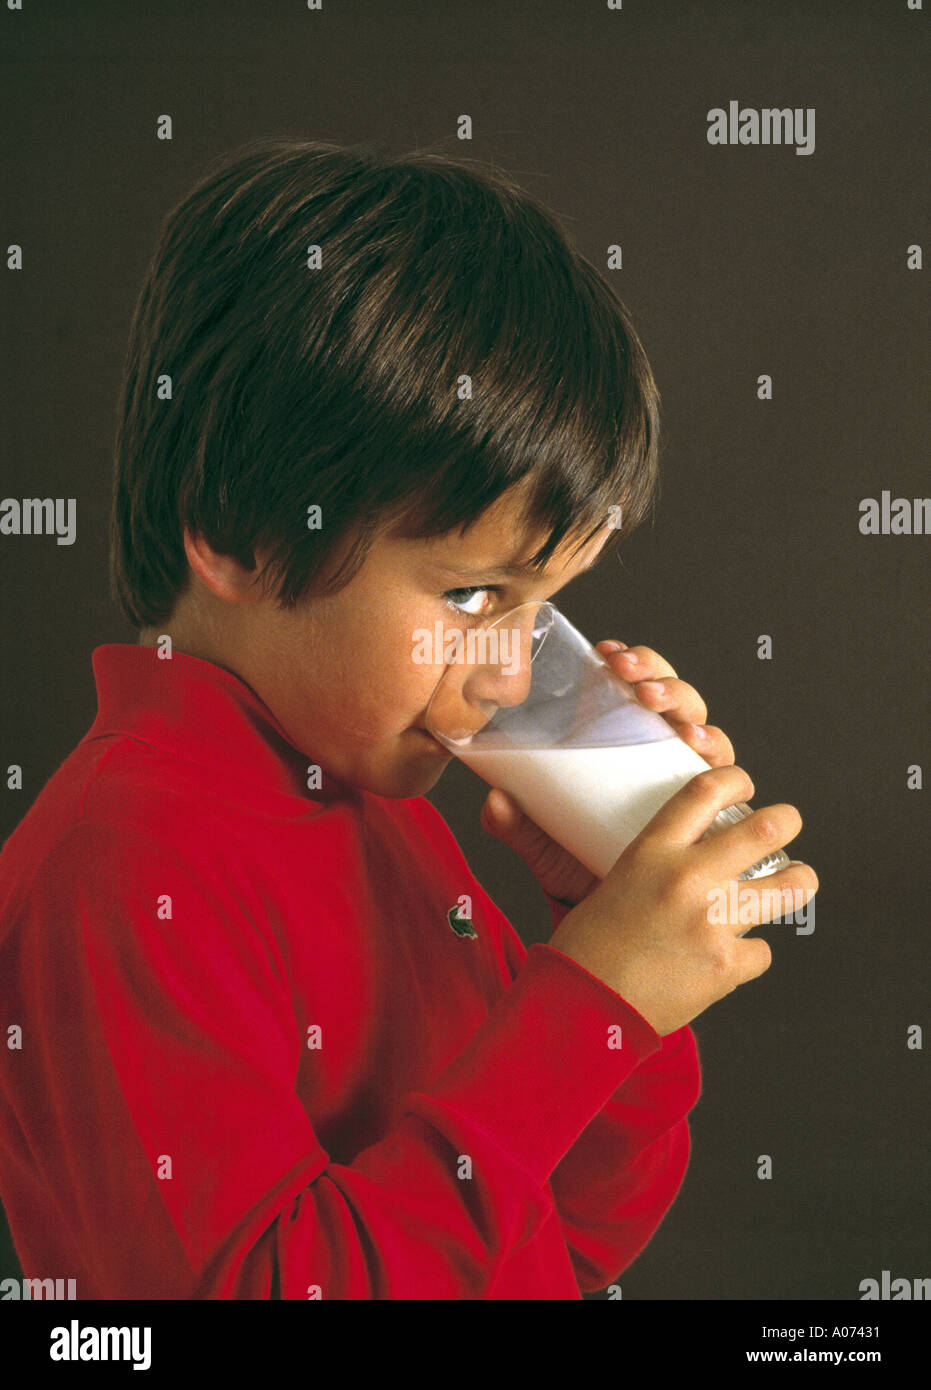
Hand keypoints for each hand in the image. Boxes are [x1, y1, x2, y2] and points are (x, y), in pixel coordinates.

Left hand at [479, 639, 734, 907]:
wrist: (607, 922)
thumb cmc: (577, 869)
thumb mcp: (543, 843)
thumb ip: (516, 824)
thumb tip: (493, 801)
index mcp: (625, 746)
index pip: (636, 688)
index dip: (632, 662)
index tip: (610, 654)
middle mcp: (662, 754)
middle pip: (673, 696)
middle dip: (658, 675)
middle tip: (634, 681)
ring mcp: (689, 778)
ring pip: (699, 723)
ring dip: (683, 702)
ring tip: (657, 703)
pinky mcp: (712, 809)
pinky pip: (725, 773)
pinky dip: (716, 750)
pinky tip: (700, 745)